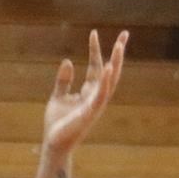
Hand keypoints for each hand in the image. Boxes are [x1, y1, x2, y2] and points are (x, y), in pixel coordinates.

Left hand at [42, 30, 125, 156]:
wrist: (54, 145)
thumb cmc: (57, 124)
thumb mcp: (57, 97)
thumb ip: (63, 81)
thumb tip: (68, 61)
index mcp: (88, 92)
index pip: (96, 66)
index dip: (95, 49)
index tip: (93, 32)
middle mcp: (96, 96)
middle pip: (110, 70)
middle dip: (117, 53)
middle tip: (124, 34)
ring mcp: (96, 104)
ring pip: (110, 80)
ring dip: (116, 63)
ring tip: (119, 45)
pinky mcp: (90, 112)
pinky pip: (101, 95)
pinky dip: (106, 81)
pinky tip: (108, 66)